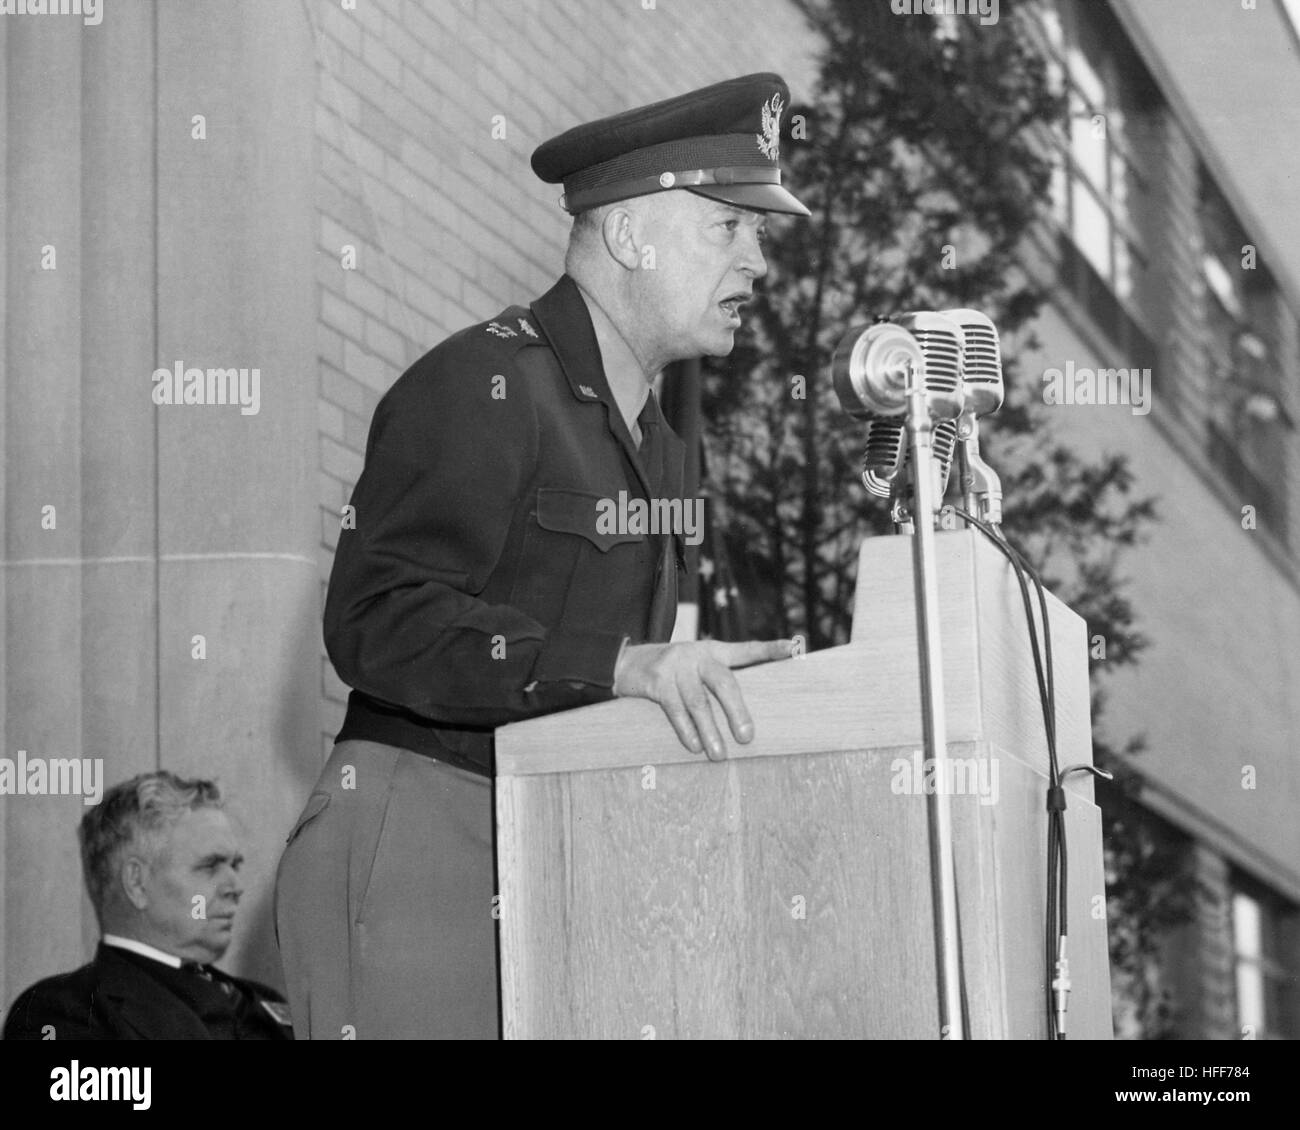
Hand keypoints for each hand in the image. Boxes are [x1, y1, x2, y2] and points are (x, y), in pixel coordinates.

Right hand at [612, 639, 795, 759]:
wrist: (627, 662)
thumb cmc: (673, 673)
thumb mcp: (697, 668)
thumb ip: (718, 682)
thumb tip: (746, 721)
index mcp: (714, 651)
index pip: (747, 650)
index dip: (771, 650)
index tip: (796, 648)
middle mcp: (697, 654)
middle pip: (724, 681)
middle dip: (737, 711)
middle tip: (747, 736)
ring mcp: (676, 666)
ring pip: (698, 701)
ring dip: (710, 730)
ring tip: (719, 754)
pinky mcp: (656, 680)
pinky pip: (674, 708)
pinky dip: (686, 729)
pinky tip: (694, 746)